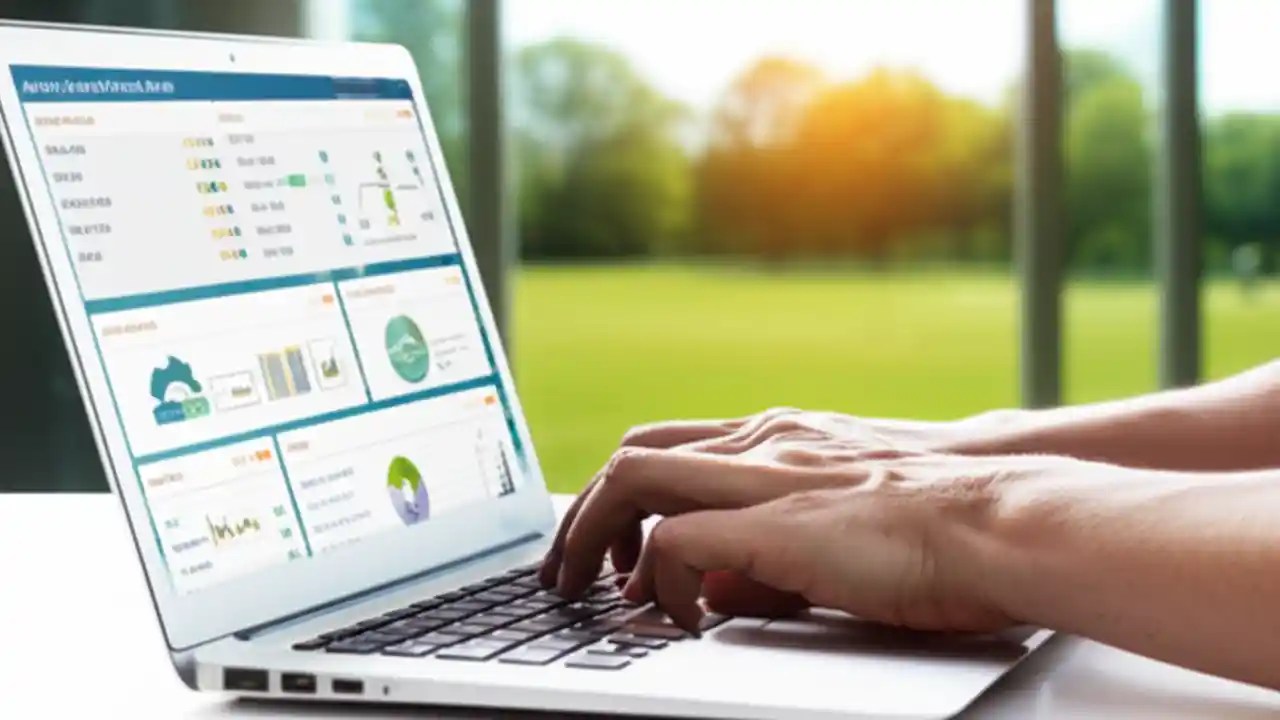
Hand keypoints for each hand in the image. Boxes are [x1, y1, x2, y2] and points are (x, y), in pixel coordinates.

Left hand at [538, 407, 965, 600]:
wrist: (1004, 515)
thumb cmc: (940, 527)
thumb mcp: (833, 530)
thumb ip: (767, 548)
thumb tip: (710, 588)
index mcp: (777, 440)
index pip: (666, 448)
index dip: (615, 498)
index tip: (598, 547)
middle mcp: (762, 443)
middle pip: (632, 456)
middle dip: (583, 515)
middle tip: (564, 571)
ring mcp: (767, 474)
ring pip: (635, 477)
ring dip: (594, 533)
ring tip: (582, 588)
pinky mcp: (778, 520)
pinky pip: (679, 541)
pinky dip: (657, 578)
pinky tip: (673, 614)